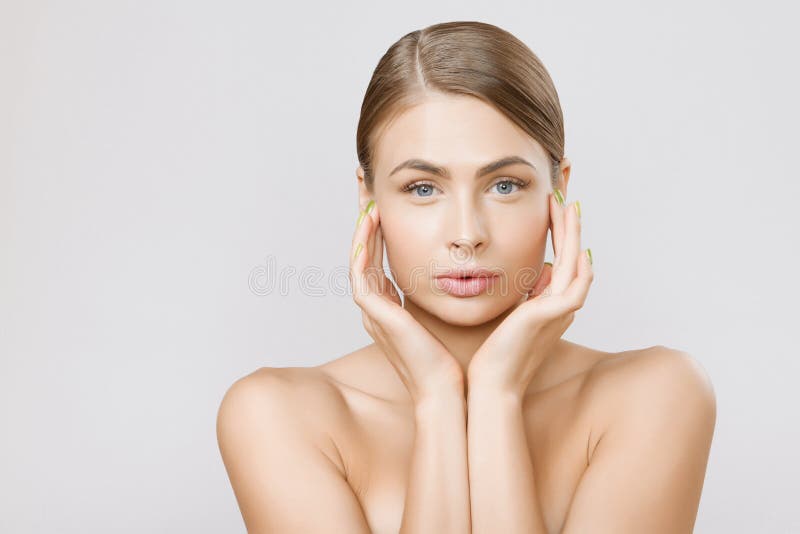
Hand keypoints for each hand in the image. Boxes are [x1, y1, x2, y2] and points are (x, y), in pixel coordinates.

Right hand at [350, 200, 464, 403]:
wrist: (446, 392)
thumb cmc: (454, 363)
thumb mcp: (450, 320)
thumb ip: (451, 298)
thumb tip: (471, 275)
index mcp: (391, 313)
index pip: (379, 267)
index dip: (381, 239)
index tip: (388, 213)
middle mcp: (377, 312)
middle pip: (364, 260)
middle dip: (367, 230)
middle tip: (371, 199)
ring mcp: (373, 314)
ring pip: (358, 263)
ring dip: (363, 233)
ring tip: (370, 205)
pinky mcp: (375, 316)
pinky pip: (360, 275)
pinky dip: (363, 249)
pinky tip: (372, 226)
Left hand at [467, 192, 593, 397]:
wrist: (493, 384)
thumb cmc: (497, 355)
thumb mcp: (516, 315)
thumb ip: (532, 294)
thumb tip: (543, 270)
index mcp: (552, 306)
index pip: (562, 261)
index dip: (561, 235)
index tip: (554, 209)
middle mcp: (561, 307)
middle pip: (572, 257)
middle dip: (569, 226)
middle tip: (565, 197)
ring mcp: (559, 312)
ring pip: (575, 264)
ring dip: (572, 234)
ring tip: (567, 205)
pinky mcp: (552, 317)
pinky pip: (575, 286)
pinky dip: (578, 266)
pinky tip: (575, 246)